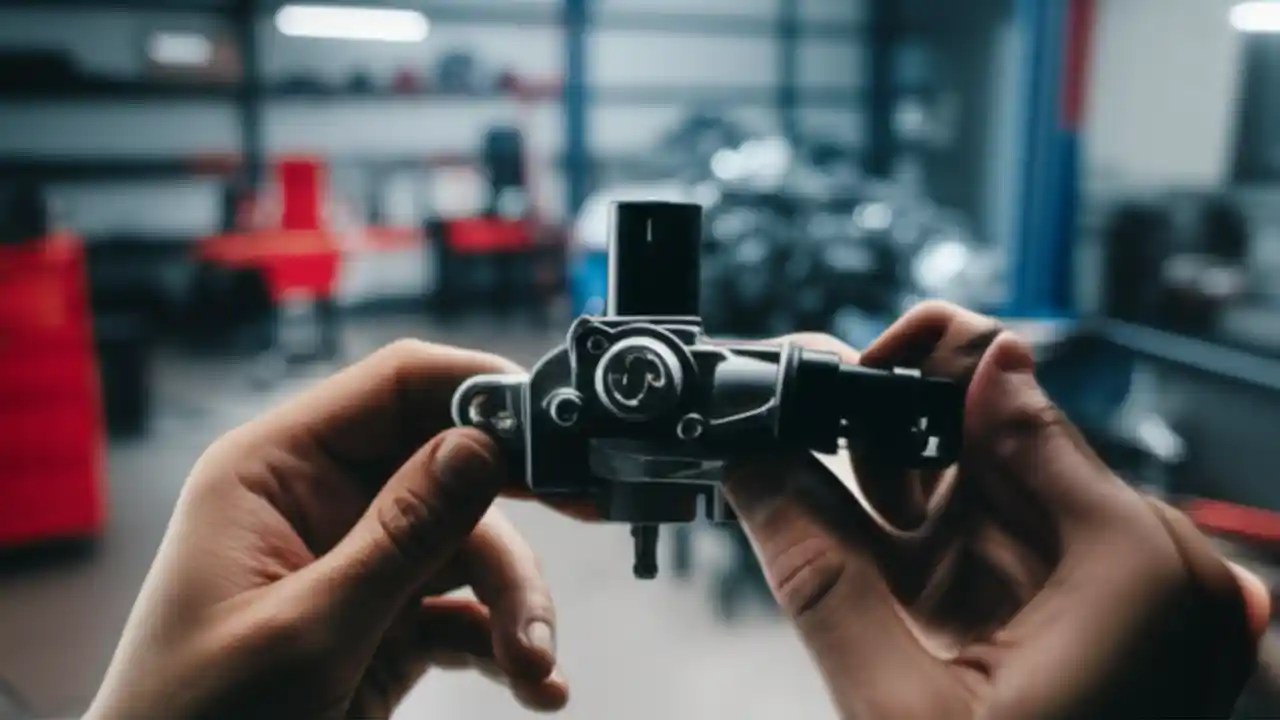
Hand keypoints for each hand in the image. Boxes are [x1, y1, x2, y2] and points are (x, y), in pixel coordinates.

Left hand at [87, 341, 566, 718]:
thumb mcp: (307, 631)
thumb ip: (400, 536)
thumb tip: (481, 445)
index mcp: (275, 471)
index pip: (395, 388)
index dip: (479, 391)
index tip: (552, 425)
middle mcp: (321, 503)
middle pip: (450, 465)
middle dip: (519, 502)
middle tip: (588, 507)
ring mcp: (358, 563)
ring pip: (471, 545)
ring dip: (517, 601)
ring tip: (534, 661)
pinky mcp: (385, 622)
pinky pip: (466, 611)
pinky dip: (505, 642)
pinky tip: (535, 682)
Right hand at [725, 302, 1270, 718]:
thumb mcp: (897, 708)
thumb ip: (819, 569)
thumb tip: (749, 462)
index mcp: (1133, 566)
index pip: (1010, 403)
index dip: (912, 362)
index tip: (832, 358)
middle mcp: (1135, 563)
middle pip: (990, 436)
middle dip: (884, 416)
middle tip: (795, 401)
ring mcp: (1099, 594)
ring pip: (974, 483)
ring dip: (882, 470)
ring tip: (796, 451)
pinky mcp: (1057, 621)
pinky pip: (976, 540)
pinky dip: (904, 528)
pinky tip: (840, 516)